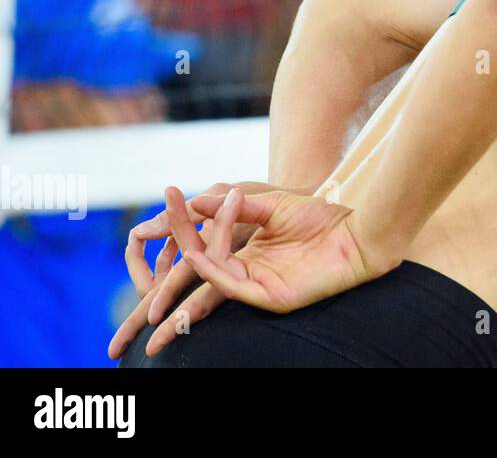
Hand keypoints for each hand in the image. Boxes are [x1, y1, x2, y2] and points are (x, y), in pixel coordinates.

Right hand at [115, 185, 392, 358]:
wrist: (357, 230)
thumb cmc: (320, 217)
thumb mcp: (269, 203)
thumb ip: (231, 204)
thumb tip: (193, 199)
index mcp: (242, 254)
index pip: (198, 247)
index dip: (179, 226)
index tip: (159, 203)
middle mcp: (243, 273)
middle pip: (192, 275)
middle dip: (159, 277)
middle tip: (139, 236)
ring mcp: (254, 286)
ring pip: (206, 281)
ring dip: (182, 262)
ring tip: (160, 236)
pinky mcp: (268, 296)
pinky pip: (230, 285)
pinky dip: (211, 270)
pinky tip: (194, 255)